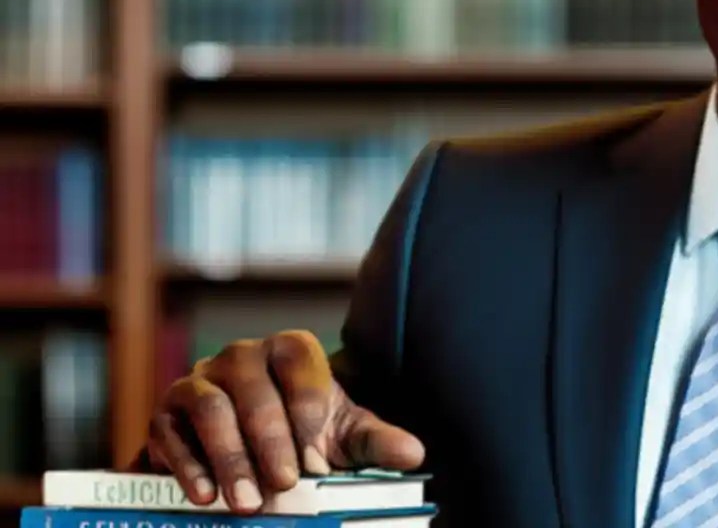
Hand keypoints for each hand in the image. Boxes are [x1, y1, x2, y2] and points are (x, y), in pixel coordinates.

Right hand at [142, 330, 424, 512]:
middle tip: (284, 485)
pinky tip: (205, 496)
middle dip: (269, 441)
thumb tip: (414, 454)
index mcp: (289, 350)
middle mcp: (242, 356)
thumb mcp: (343, 436)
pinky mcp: (167, 412)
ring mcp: (200, 379)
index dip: (307, 411)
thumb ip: (376, 441)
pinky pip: (169, 431)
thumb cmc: (304, 435)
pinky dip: (187, 465)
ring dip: (229, 457)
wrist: (250, 452)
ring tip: (246, 501)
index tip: (317, 461)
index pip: (298, 362)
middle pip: (253, 390)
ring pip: (210, 407)